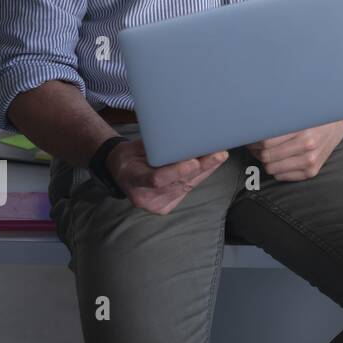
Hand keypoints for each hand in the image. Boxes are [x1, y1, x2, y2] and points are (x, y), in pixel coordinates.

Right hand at [107, 139, 228, 215]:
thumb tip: (186, 136)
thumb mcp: (137, 147)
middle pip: (177, 183)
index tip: (194, 162)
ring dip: (206, 170)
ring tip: (220, 155)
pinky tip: (214, 164)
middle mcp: (144, 197)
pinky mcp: (166, 206)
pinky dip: (201, 175)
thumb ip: (158, 147)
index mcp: (131, 178)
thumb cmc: (131, 155)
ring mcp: (156, 204)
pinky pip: (188, 189)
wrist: (122, 172)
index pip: (156, 178)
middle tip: (218, 153)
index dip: (176, 172)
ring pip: (187, 186)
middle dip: (201, 168)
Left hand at [248, 119, 342, 180]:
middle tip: (254, 144)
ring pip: (271, 169)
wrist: (336, 127)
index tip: (250, 136)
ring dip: (264, 161)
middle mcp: (308, 148)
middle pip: (267, 156)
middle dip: (256, 151)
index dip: (254, 140)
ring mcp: (310, 162)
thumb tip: (251, 126)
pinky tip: (278, 160)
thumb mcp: (298, 114)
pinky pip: (280, 176)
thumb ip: (278, 120)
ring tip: (265, 152)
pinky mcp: (311, 172)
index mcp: (303, 131)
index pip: (267, 142)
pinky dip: (276, 169)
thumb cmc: (312, 118)